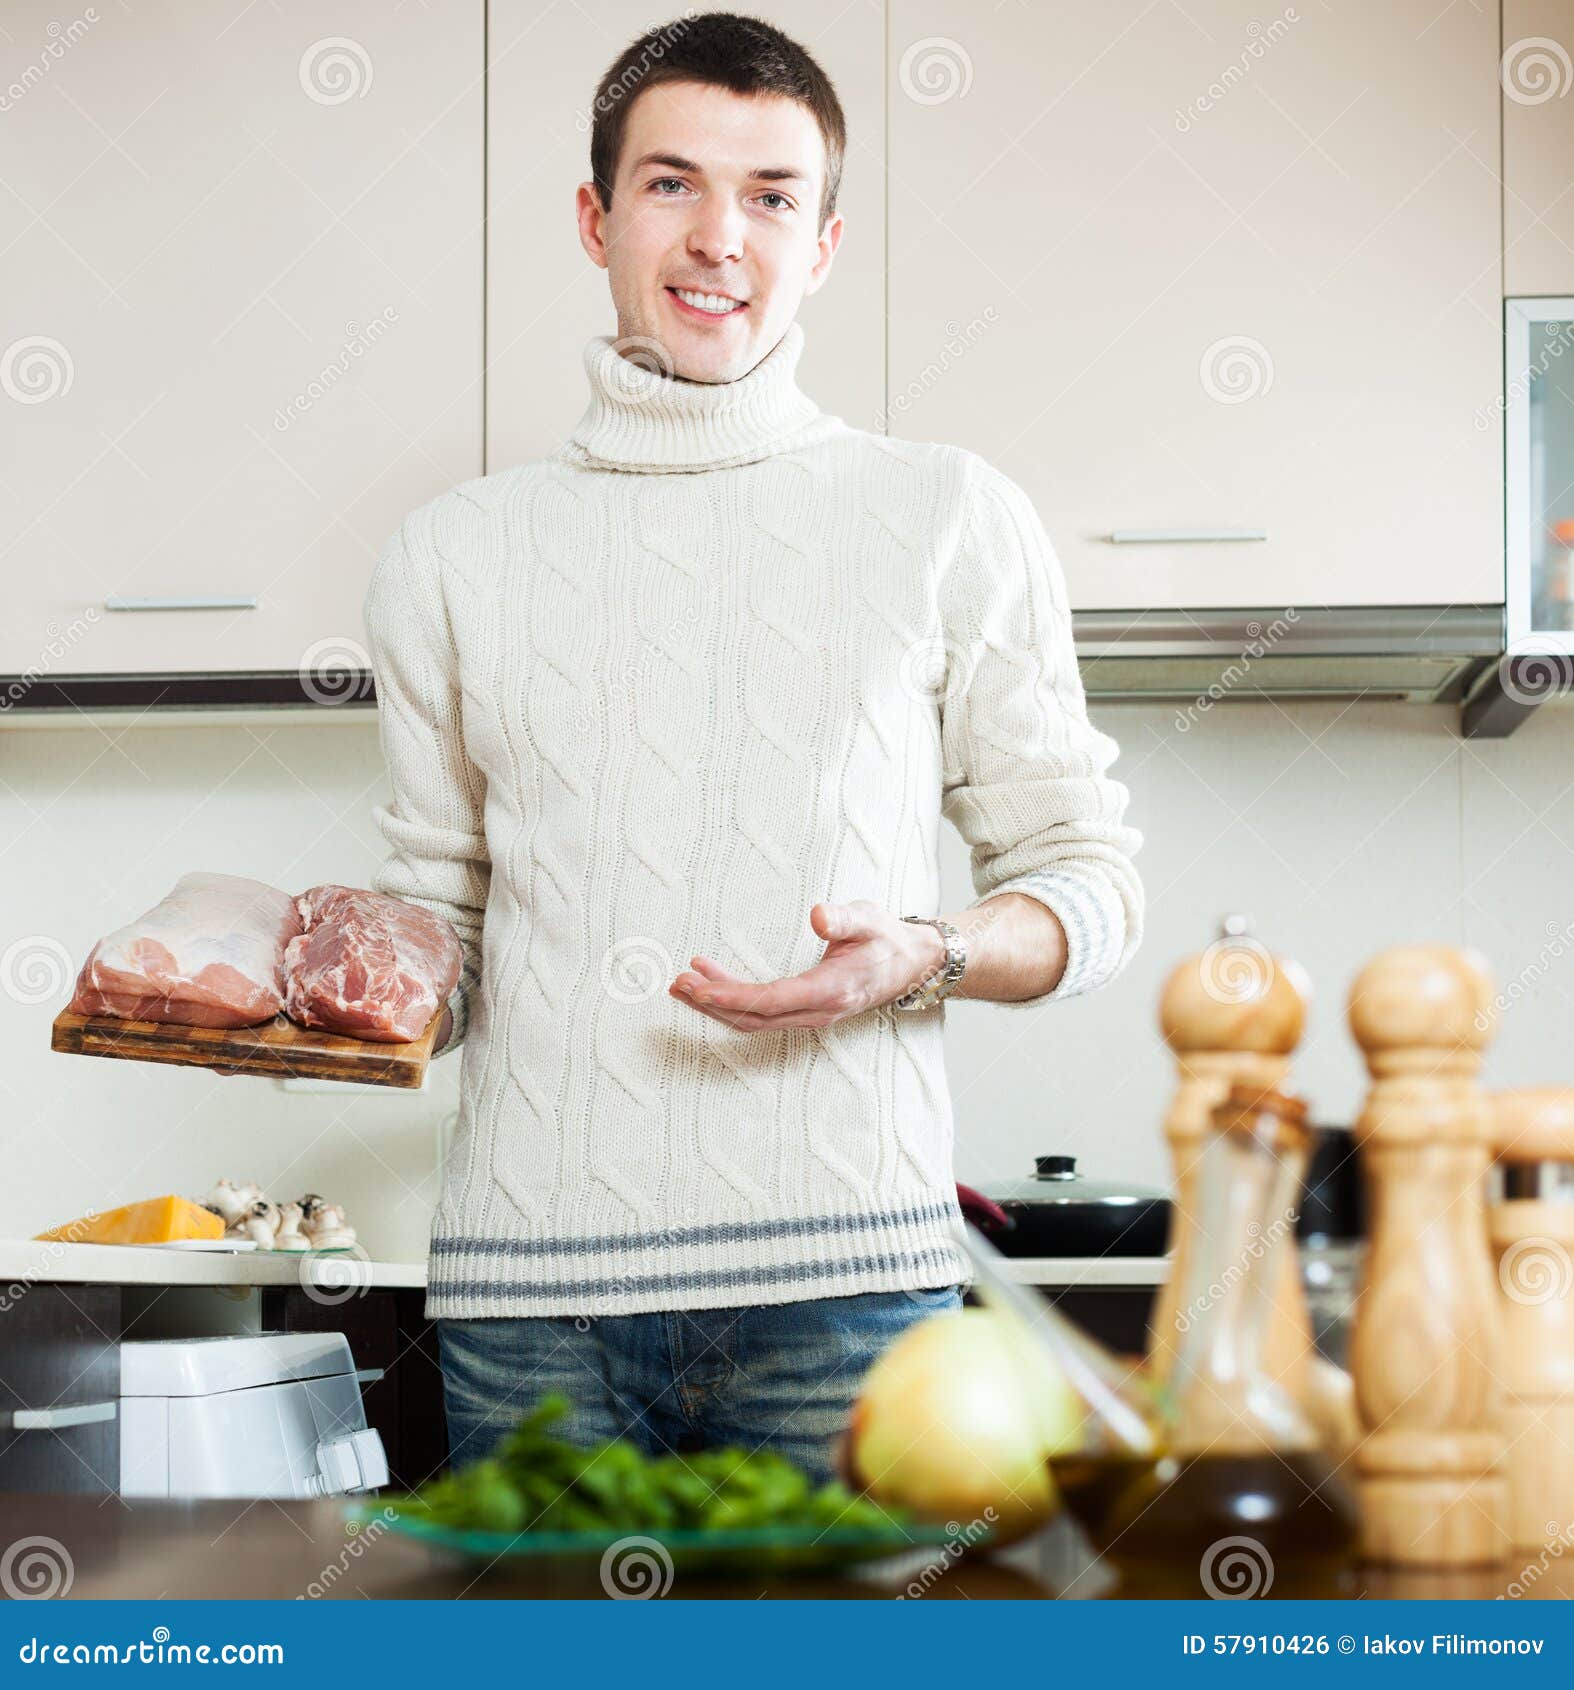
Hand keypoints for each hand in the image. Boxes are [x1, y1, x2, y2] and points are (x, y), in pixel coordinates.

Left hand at [668, 901, 946, 1031]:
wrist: (910, 963)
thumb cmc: (886, 937)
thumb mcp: (869, 918)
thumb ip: (844, 918)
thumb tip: (818, 915)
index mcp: (832, 990)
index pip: (773, 1000)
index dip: (734, 998)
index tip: (700, 988)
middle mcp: (818, 1011)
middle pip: (755, 1017)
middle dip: (713, 1003)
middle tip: (677, 984)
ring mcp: (810, 1016)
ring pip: (755, 1019)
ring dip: (717, 1005)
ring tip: (683, 985)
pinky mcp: (804, 1012)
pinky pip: (762, 1013)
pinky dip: (733, 1001)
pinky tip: (711, 983)